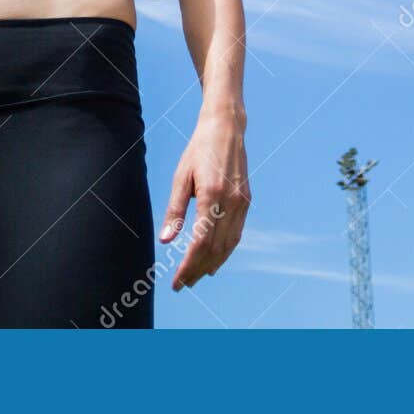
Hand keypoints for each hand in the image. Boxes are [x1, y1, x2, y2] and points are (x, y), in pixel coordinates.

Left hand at [160, 109, 249, 289]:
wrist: (225, 128)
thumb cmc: (198, 150)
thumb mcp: (181, 177)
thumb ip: (175, 210)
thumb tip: (166, 241)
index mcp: (212, 196)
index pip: (200, 243)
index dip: (188, 266)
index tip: (176, 282)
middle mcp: (231, 202)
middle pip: (215, 248)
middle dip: (198, 270)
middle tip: (183, 284)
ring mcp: (242, 202)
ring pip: (229, 244)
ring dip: (213, 264)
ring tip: (197, 277)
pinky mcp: (246, 200)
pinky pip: (237, 233)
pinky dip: (225, 250)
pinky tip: (215, 258)